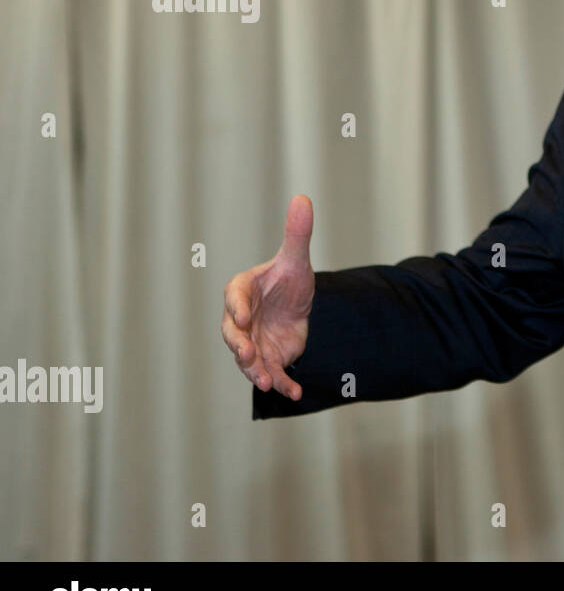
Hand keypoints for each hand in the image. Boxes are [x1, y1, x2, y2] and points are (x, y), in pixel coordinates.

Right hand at [221, 194, 315, 399]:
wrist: (300, 307)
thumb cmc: (290, 279)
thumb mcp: (297, 259)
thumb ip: (297, 234)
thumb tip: (303, 197)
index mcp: (242, 291)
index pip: (234, 296)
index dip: (237, 307)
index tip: (242, 317)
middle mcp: (241, 320)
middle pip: (233, 334)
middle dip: (239, 346)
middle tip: (246, 355)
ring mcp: (253, 342)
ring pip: (249, 360)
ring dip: (257, 372)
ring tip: (268, 382)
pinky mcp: (269, 359)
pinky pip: (273, 373)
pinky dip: (283, 384)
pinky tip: (294, 393)